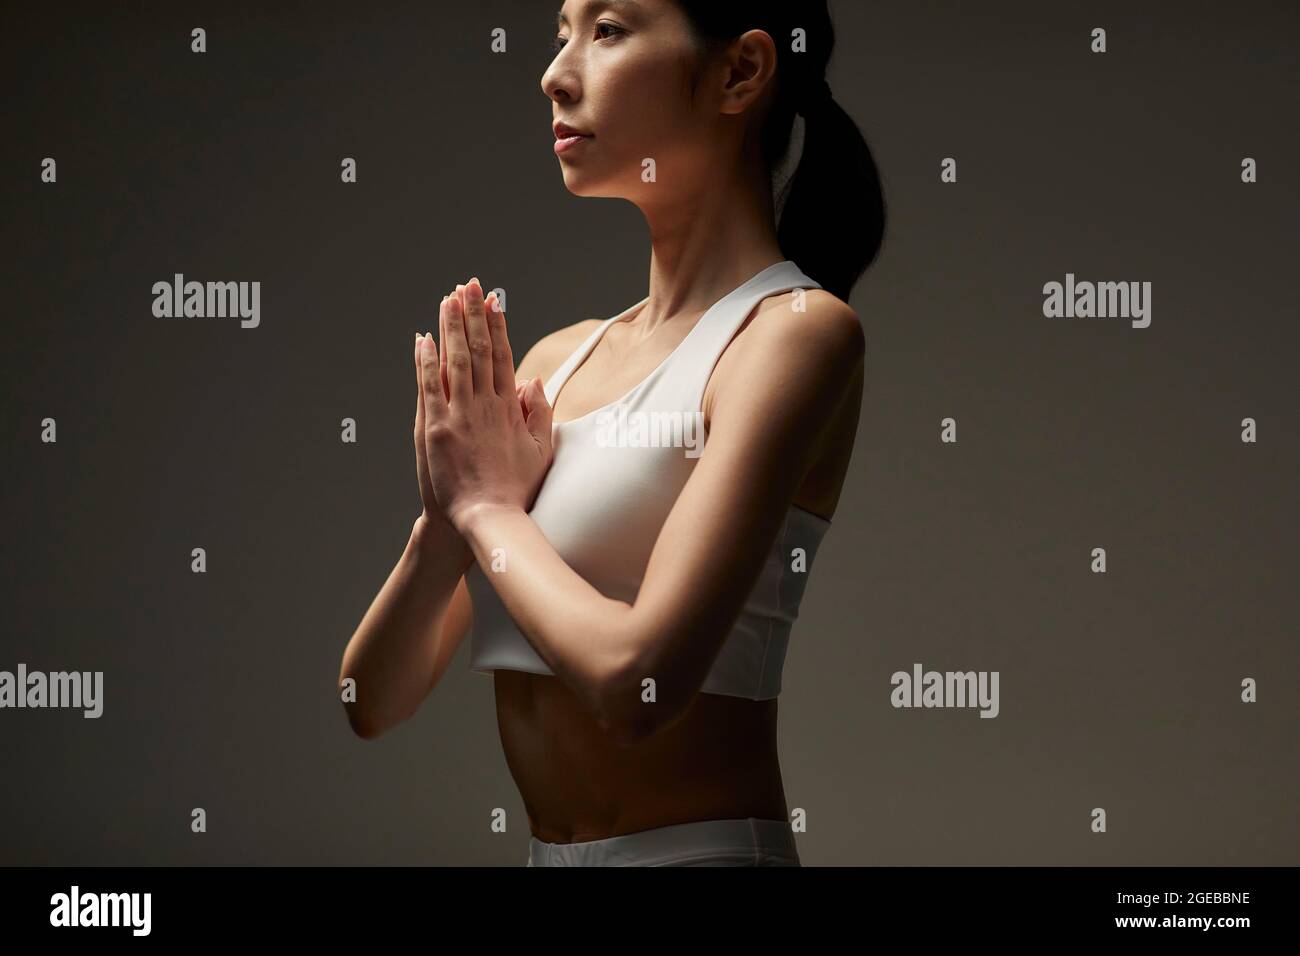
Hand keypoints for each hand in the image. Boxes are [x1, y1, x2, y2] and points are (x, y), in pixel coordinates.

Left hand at [418, 277, 553, 534]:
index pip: (503, 356)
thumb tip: (532, 379)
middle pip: (479, 350)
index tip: (493, 302)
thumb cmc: (516, 490)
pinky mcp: (436, 429)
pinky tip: (423, 338)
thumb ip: (538, 412)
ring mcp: (459, 415)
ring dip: (451, 326)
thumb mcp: (541, 450)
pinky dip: (426, 360)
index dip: (497, 326)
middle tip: (469, 285)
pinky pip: (430, 387)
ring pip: (454, 360)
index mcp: (509, 409)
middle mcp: (485, 405)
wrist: (489, 519)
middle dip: (473, 314)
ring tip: (448, 298)